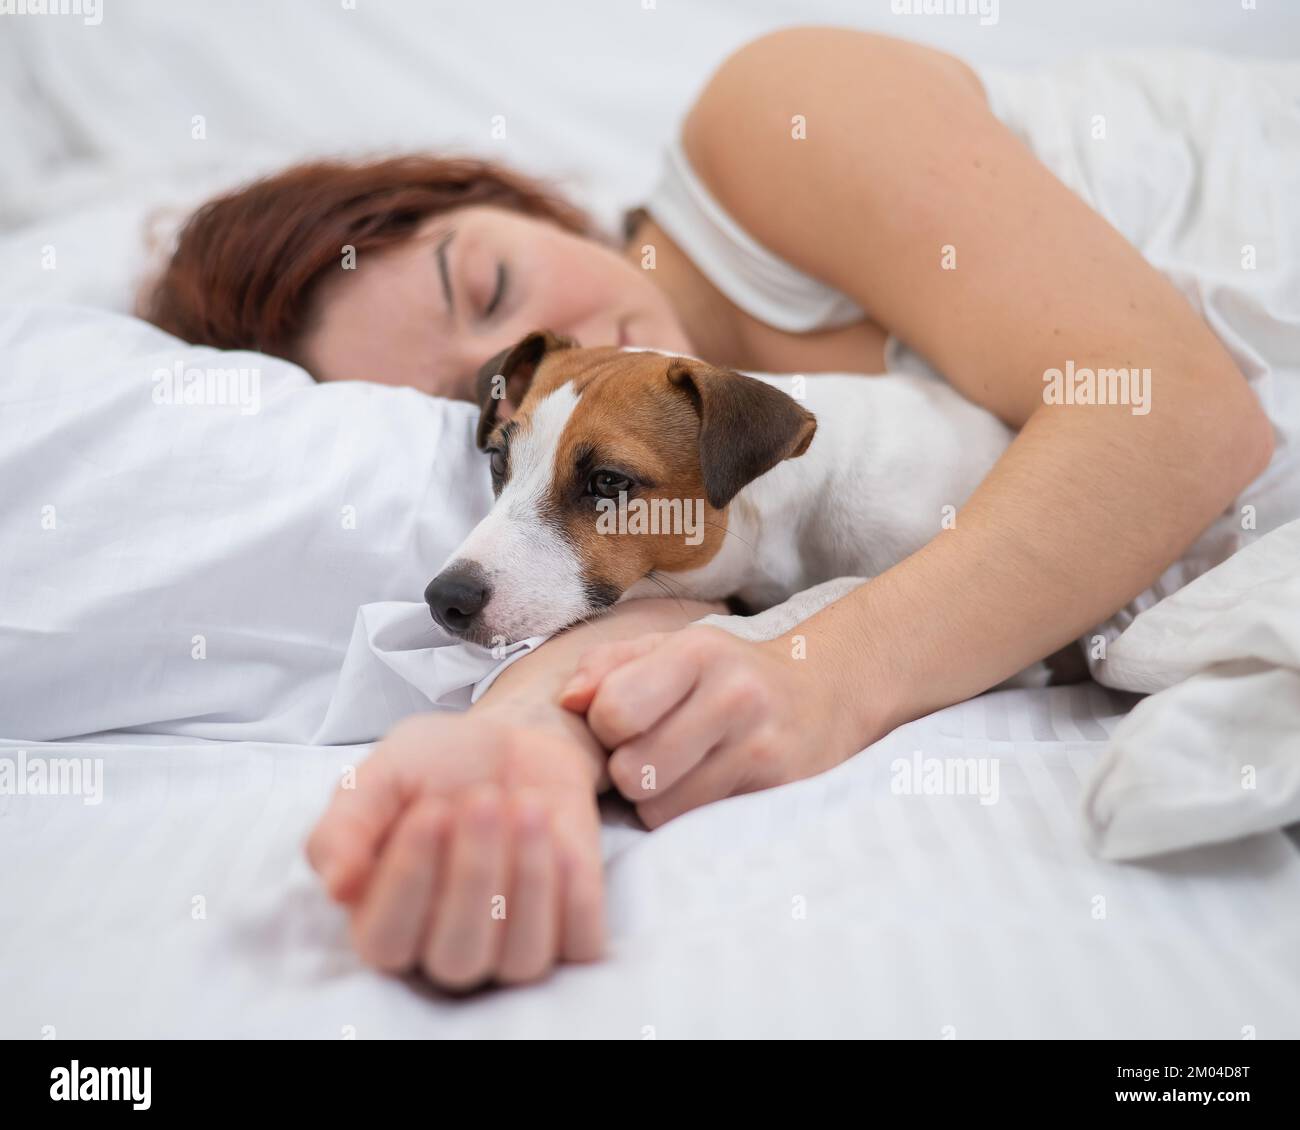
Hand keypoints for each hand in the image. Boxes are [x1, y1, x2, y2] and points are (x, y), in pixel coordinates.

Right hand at [305, 710, 603, 990]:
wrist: (515, 739)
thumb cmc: (439, 765)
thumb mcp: (382, 775)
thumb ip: (346, 824)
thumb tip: (338, 885)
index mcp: (383, 919)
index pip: (386, 942)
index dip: (408, 882)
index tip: (430, 811)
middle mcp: (444, 947)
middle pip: (457, 958)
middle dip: (474, 874)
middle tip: (482, 799)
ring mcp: (511, 948)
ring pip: (522, 959)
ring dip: (528, 879)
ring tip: (527, 806)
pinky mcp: (571, 933)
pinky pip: (580, 946)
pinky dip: (574, 894)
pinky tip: (561, 841)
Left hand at [558, 626, 862, 827]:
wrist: (822, 694)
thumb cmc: (723, 675)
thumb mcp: (669, 649)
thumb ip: (607, 666)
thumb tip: (567, 702)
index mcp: (699, 652)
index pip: (614, 711)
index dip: (605, 728)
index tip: (623, 725)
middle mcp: (735, 697)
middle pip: (634, 772)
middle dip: (629, 772)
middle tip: (651, 756)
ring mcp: (762, 749)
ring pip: (661, 810)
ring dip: (657, 802)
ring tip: (681, 773)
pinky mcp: (778, 793)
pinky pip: (697, 827)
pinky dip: (689, 817)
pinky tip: (707, 789)